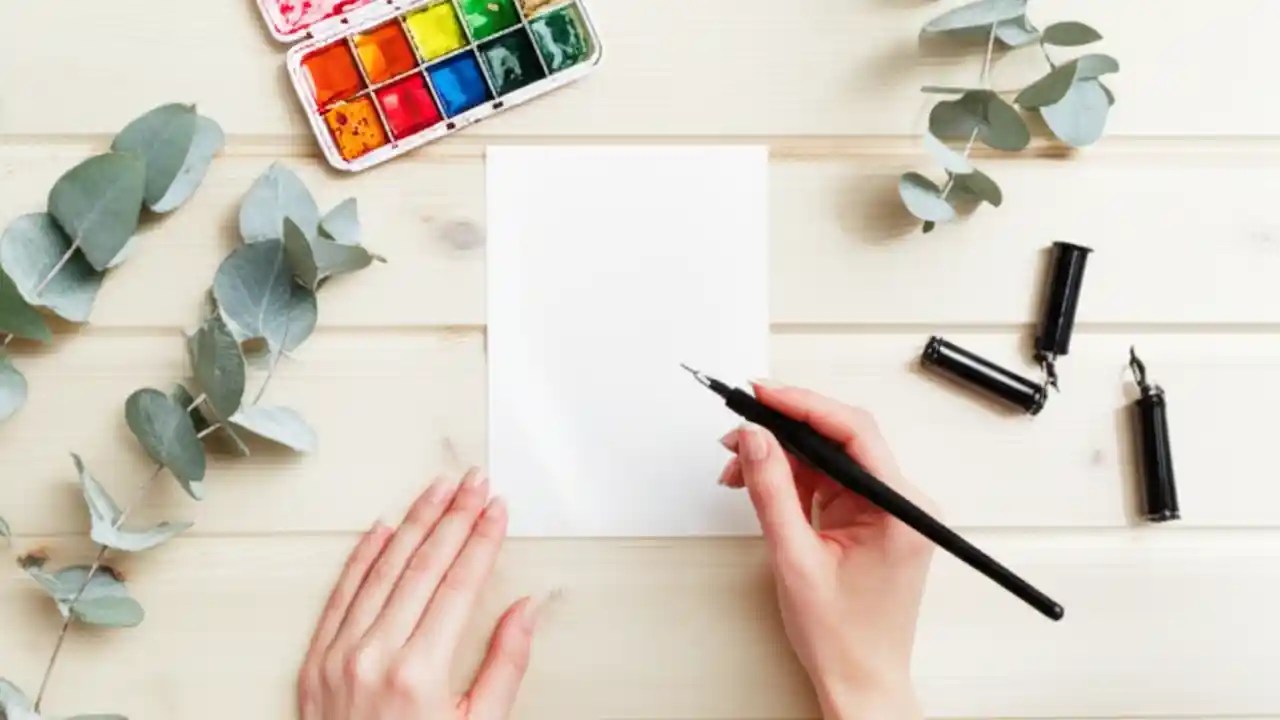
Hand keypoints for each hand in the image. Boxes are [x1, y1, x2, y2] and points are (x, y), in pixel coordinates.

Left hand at [298, 469, 539, 719]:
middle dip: (454, 517)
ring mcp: (337, 657)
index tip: (497, 510)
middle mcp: (373, 657)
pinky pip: (340, 595)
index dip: (482, 539)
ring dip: (413, 523)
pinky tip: (381, 529)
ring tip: (436, 492)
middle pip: (422, 566)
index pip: (459, 583)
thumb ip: (503, 667)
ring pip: (381, 570)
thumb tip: (523, 611)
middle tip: (474, 484)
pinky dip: (361, 557)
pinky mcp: (313, 663)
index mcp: (420, 674)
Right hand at [718, 384, 935, 719]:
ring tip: (737, 467)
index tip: (762, 394)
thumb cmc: (844, 638)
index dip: (803, 404)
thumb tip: (755, 440)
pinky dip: (791, 477)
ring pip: (828, 457)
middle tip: (737, 429)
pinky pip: (827, 480)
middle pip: (840, 438)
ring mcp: (884, 509)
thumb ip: (773, 492)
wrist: (860, 681)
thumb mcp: (796, 560)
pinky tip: (758, 480)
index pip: (854, 432)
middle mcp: (900, 502)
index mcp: (900, 509)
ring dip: (781, 455)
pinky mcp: (867, 517)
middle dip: (783, 430)